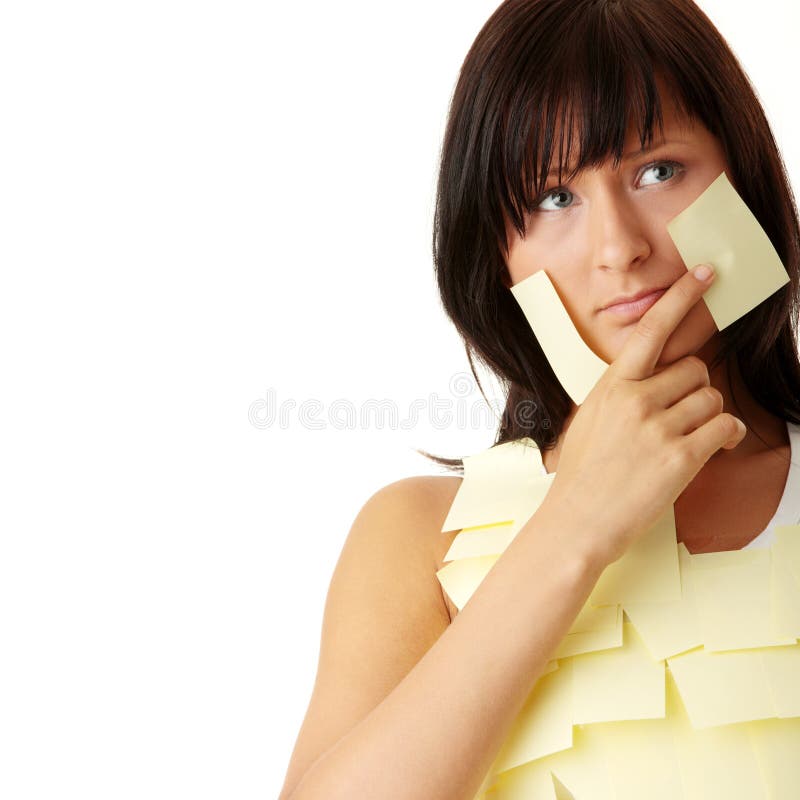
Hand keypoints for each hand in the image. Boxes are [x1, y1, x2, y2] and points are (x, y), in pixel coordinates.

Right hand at [539, 263, 745, 566]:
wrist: (577, 521)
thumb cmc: (581, 474)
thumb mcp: (589, 420)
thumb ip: (621, 392)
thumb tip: (657, 377)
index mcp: (611, 386)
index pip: (651, 330)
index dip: (681, 297)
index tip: (706, 273)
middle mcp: (634, 399)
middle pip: (695, 368)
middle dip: (695, 389)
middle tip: (681, 414)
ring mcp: (657, 427)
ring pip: (711, 398)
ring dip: (708, 416)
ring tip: (688, 438)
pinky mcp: (680, 457)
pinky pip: (725, 427)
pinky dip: (727, 435)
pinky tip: (714, 446)